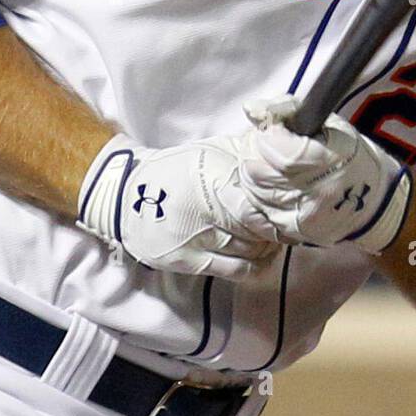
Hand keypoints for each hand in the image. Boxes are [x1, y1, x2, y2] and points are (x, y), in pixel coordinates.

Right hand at [76, 133, 282, 279]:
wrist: (126, 195)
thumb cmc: (175, 171)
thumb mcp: (208, 152)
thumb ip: (243, 152)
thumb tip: (279, 146)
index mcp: (209, 178)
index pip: (254, 203)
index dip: (274, 209)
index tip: (289, 207)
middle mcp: (202, 210)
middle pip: (256, 228)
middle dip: (275, 228)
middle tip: (287, 224)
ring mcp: (194, 239)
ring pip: (249, 250)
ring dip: (268, 246)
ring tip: (276, 238)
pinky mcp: (187, 261)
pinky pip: (235, 270)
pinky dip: (256, 265)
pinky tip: (264, 257)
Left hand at [238, 96, 411, 252]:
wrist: (374, 205)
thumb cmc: (355, 159)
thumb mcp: (332, 125)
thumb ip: (290, 111)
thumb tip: (254, 109)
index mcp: (324, 161)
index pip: (272, 144)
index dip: (267, 131)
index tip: (274, 126)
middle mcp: (309, 194)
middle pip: (255, 168)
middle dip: (257, 150)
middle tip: (270, 143)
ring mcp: (298, 218)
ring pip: (252, 189)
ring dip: (255, 171)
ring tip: (271, 163)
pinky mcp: (290, 232)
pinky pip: (257, 210)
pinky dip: (258, 194)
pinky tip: (272, 185)